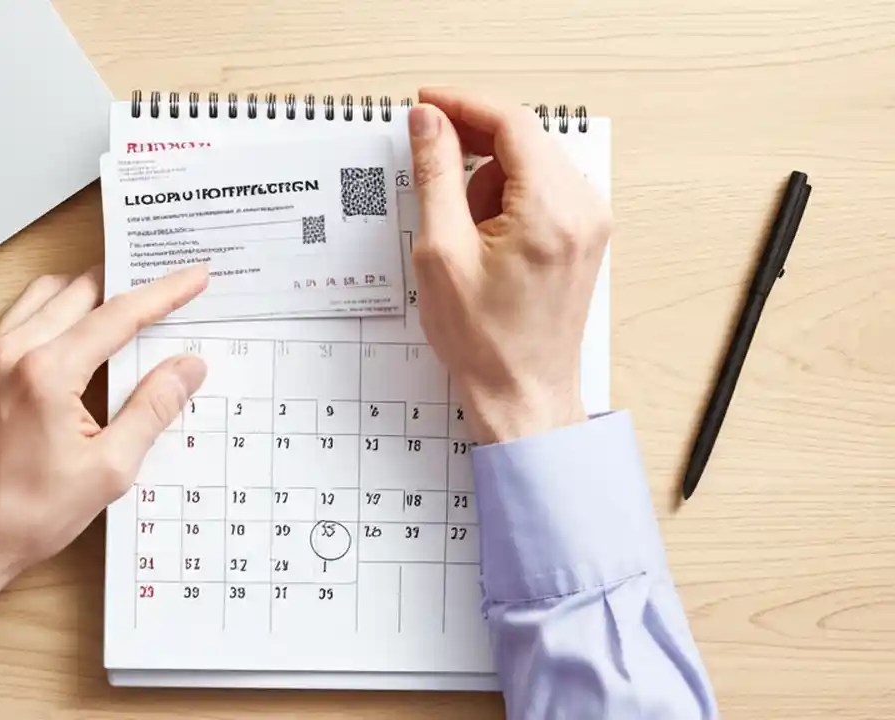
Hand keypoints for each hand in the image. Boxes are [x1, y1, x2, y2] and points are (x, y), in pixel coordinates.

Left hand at [0, 266, 208, 634]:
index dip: (163, 293)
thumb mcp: (110, 468)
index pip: (118, 315)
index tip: (193, 278)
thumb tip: (187, 368)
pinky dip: (57, 311)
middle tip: (166, 286)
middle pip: (81, 291)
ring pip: (47, 296)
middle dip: (127, 284)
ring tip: (127, 304)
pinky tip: (80, 333)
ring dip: (89, 293)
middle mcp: (12, 352)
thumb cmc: (27, 514)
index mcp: (47, 372)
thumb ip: (153, 408)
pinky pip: (22, 318)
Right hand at [407, 88, 610, 443]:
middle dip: (472, 146)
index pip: (511, 122)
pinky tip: (484, 237)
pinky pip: (542, 189)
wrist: (522, 394)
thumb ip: (435, 175)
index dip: (462, 104)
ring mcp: (591, 222)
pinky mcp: (585, 235)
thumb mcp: (441, 252)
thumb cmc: (483, 341)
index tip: (426, 104)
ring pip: (530, 162)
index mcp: (551, 211)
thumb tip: (428, 122)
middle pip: (524, 137)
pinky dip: (507, 198)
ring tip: (464, 233)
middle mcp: (583, 209)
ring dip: (488, 179)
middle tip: (431, 169)